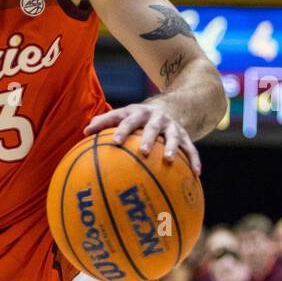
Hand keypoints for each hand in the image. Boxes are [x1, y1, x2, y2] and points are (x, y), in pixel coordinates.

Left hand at [84, 100, 200, 173]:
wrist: (173, 105)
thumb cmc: (139, 117)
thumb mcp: (124, 114)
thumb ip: (105, 122)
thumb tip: (84, 132)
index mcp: (139, 113)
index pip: (127, 120)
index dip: (121, 130)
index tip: (114, 142)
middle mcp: (156, 118)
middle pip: (151, 127)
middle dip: (146, 138)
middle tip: (141, 151)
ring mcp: (172, 126)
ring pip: (173, 136)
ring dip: (170, 147)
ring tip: (168, 160)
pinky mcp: (186, 135)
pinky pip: (191, 148)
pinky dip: (194, 160)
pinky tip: (197, 175)